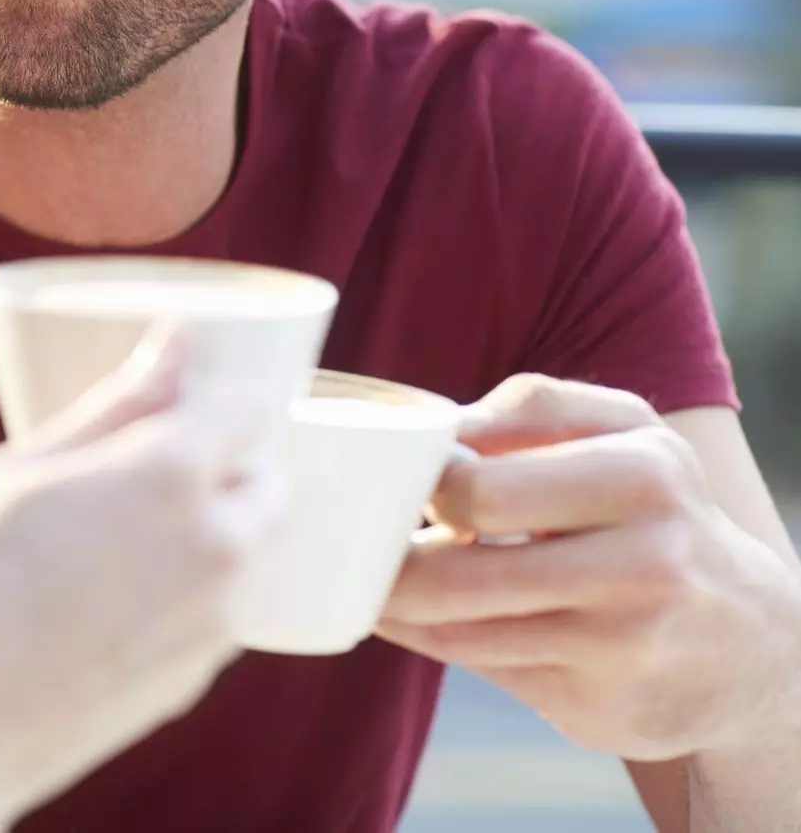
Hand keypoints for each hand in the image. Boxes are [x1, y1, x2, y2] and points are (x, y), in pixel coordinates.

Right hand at [0, 326, 281, 830]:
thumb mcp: (19, 468)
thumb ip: (113, 407)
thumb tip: (177, 345)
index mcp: (172, 475)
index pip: (249, 409)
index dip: (214, 399)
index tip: (176, 401)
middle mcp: (218, 546)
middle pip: (266, 484)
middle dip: (224, 468)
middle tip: (144, 472)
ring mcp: (216, 622)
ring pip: (245, 553)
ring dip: (207, 533)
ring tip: (114, 542)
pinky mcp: (199, 678)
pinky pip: (215, 612)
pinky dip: (184, 594)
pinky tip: (106, 601)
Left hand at [377, 374, 800, 761]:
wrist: (749, 641)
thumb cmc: (656, 513)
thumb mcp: (623, 433)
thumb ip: (529, 411)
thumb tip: (434, 434)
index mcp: (644, 475)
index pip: (478, 486)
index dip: (417, 486)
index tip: (397, 480)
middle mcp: (645, 564)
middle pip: (457, 570)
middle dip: (393, 556)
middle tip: (367, 535)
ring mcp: (622, 645)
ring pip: (456, 627)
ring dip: (394, 600)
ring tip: (374, 571)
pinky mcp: (597, 705)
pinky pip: (476, 665)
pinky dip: (427, 637)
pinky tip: (414, 614)